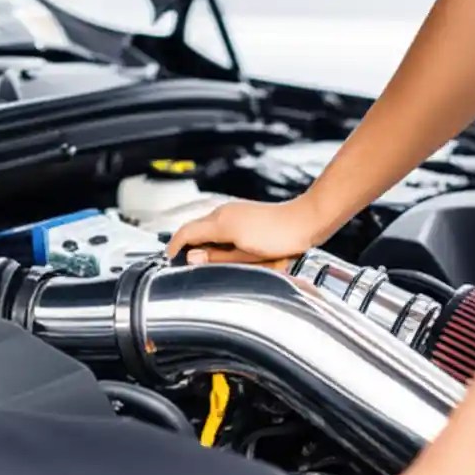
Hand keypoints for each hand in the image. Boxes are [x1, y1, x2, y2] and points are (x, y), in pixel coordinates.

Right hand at [165, 195, 330, 265]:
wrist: (305, 220)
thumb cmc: (280, 239)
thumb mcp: (246, 256)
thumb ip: (217, 258)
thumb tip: (192, 258)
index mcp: (221, 223)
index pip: (186, 233)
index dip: (174, 247)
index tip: (169, 259)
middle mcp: (223, 212)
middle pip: (193, 228)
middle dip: (186, 245)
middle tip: (185, 264)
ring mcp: (232, 209)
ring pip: (205, 225)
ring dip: (200, 241)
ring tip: (204, 260)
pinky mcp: (241, 211)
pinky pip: (218, 223)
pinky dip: (212, 236)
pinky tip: (221, 249)